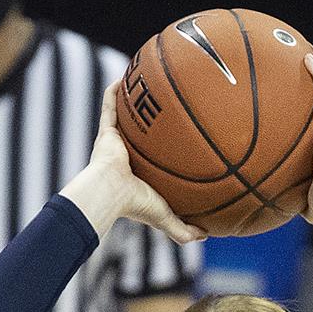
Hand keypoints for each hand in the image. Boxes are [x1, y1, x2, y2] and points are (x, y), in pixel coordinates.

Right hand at [60, 85, 202, 243]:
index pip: (153, 159)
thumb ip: (184, 230)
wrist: (109, 193)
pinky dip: (113, 92)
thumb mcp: (166, 217)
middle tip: (165, 106)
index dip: (161, 150)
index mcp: (139, 172)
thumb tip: (207, 236)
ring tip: (144, 83)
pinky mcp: (105, 132)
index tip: (177, 139)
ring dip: (132, 101)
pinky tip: (124, 76)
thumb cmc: (136, 205)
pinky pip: (108, 106)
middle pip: (140, 135)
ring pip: (125, 117)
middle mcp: (127, 155)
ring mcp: (115, 142)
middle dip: (150, 121)